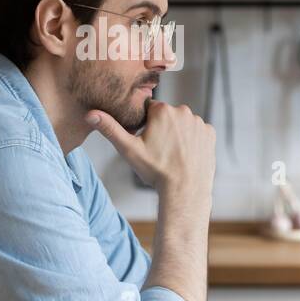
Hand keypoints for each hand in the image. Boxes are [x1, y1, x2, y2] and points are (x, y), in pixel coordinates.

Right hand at [86, 100, 214, 200]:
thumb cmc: (155, 171)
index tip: (146, 141)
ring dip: (177, 133)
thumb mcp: (128, 149)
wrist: (185, 190)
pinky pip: (197, 131)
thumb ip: (110, 129)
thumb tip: (90, 114)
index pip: (149, 110)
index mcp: (162, 110)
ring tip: (172, 154)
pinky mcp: (209, 133)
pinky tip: (185, 154)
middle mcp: (183, 110)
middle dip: (161, 128)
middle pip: (166, 115)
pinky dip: (192, 140)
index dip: (145, 125)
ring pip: (182, 123)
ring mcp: (198, 122)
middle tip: (158, 150)